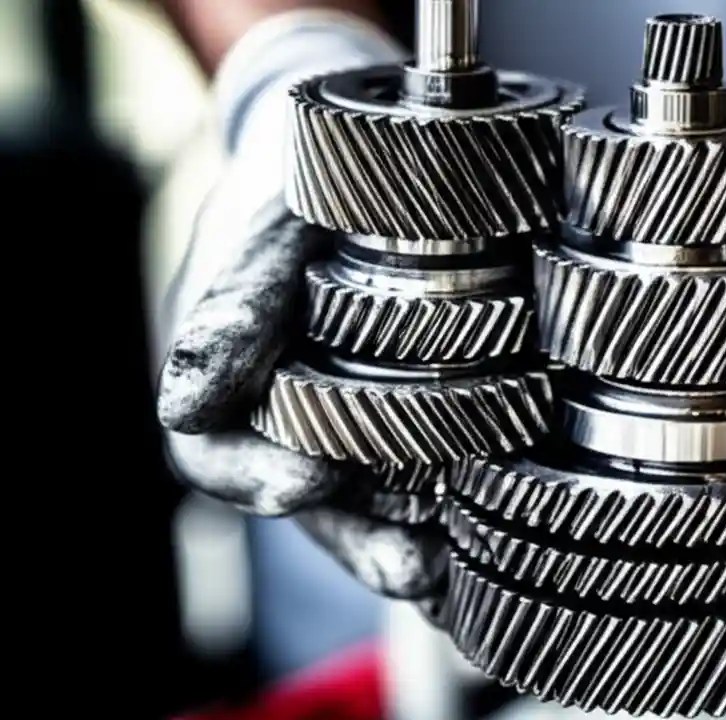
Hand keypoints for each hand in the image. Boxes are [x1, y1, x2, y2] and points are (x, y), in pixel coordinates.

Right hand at [155, 11, 438, 598]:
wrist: (355, 160)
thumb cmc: (298, 185)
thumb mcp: (269, 218)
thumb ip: (239, 299)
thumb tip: (193, 393)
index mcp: (225, 375)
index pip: (216, 451)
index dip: (255, 476)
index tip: (305, 481)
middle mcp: (281, 415)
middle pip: (308, 504)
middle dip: (356, 541)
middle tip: (408, 567)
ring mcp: (345, 427)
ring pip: (369, 507)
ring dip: (412, 548)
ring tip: (459, 579)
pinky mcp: (410, 426)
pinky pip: (425, 485)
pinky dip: (456, 525)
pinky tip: (500, 553)